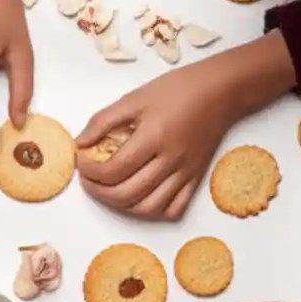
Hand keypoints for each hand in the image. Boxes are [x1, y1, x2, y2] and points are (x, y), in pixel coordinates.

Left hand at [76, 33, 294, 220]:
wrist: (221, 91)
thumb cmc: (177, 90)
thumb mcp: (134, 98)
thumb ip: (102, 121)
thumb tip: (80, 143)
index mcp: (154, 138)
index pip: (113, 169)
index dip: (90, 171)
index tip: (81, 162)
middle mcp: (171, 161)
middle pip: (127, 194)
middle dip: (98, 192)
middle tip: (88, 179)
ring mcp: (186, 173)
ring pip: (148, 208)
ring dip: (121, 205)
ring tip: (108, 190)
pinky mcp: (197, 179)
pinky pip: (174, 209)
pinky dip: (152, 211)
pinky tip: (139, 198)